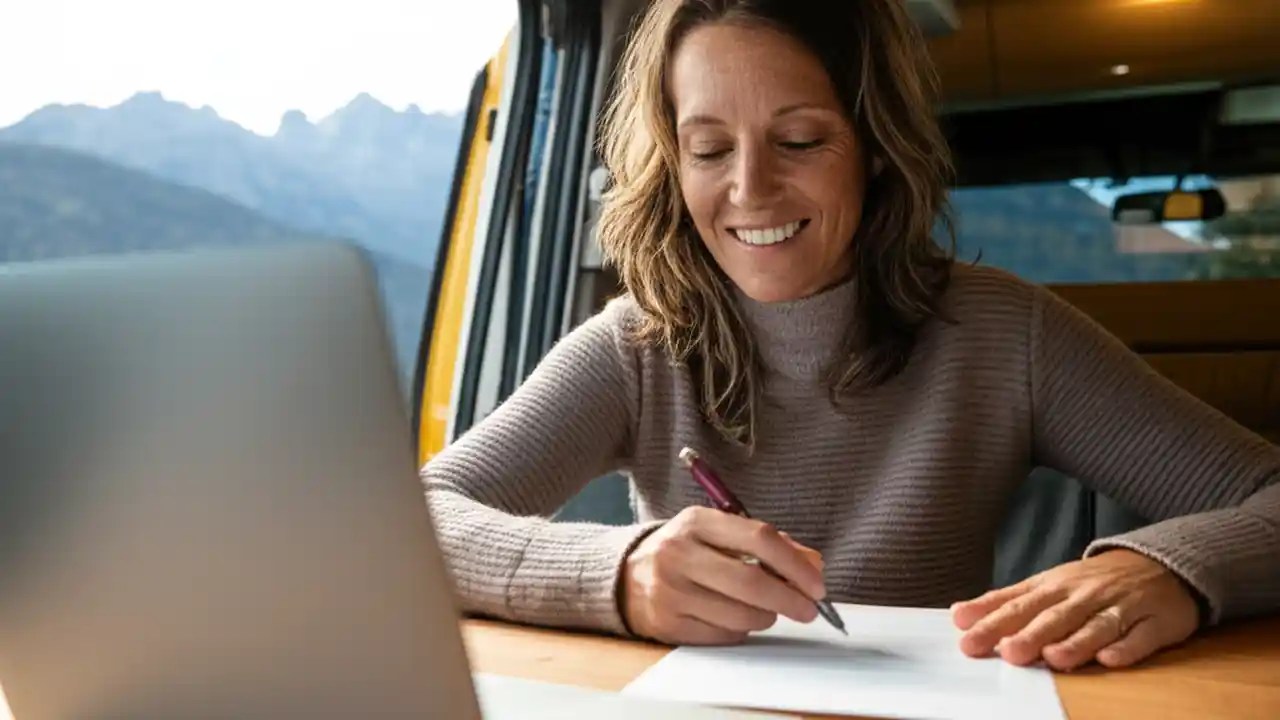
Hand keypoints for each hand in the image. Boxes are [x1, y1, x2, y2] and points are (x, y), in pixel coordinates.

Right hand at [621, 506, 825, 644]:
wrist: (625, 575)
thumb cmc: (686, 552)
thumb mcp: (719, 533)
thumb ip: (767, 544)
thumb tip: (813, 566)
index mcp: (697, 521)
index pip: (759, 537)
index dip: (795, 564)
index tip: (817, 583)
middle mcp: (680, 553)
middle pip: (751, 582)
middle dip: (790, 599)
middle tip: (809, 609)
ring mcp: (670, 591)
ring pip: (740, 615)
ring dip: (766, 617)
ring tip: (765, 610)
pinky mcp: (667, 623)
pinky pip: (723, 636)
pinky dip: (740, 631)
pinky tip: (735, 619)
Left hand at [951, 549, 1199, 670]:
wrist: (1158, 565)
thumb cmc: (1091, 583)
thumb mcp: (1046, 585)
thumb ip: (1005, 602)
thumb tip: (960, 616)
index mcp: (1054, 587)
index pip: (1019, 604)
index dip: (993, 621)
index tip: (967, 638)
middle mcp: (1084, 595)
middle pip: (1055, 616)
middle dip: (1031, 634)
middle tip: (1008, 651)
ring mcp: (1121, 607)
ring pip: (1097, 625)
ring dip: (1076, 642)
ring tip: (1054, 659)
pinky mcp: (1155, 622)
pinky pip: (1140, 636)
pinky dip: (1126, 647)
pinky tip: (1110, 659)